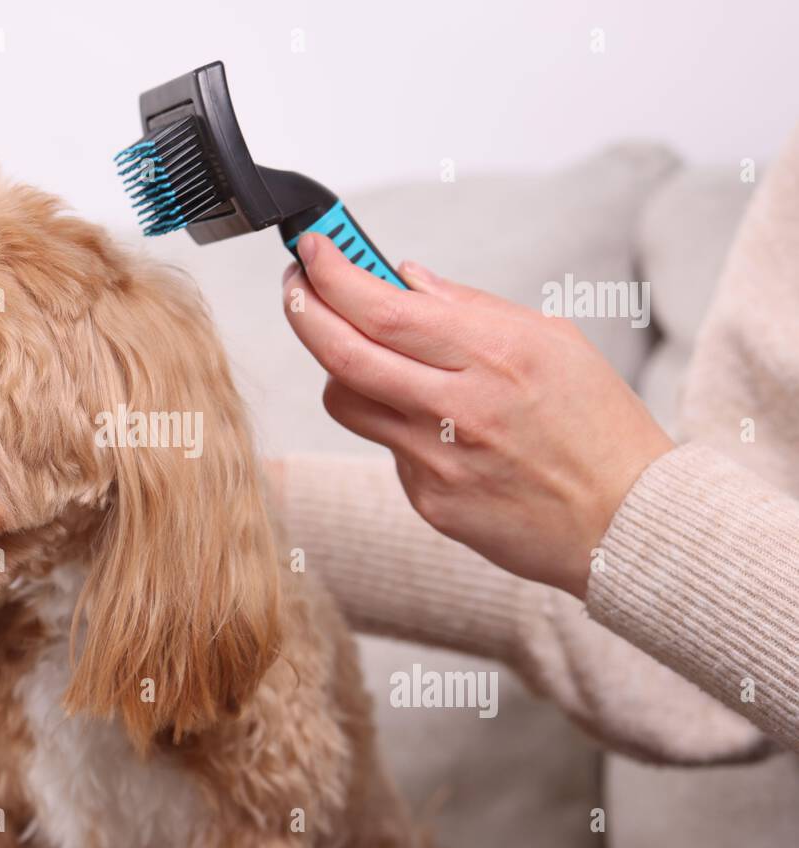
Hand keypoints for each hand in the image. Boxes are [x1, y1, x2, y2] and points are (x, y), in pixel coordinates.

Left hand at [281, 232, 673, 599]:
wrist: (626, 521)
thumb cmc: (596, 424)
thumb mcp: (553, 341)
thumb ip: (471, 307)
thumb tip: (404, 277)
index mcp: (496, 353)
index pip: (384, 308)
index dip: (332, 275)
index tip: (311, 251)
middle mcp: (461, 406)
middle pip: (342, 353)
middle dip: (303, 310)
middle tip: (295, 287)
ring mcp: (439, 460)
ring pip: (346, 402)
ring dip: (340, 370)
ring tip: (367, 355)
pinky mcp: (429, 501)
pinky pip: (384, 448)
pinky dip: (393, 424)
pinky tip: (434, 426)